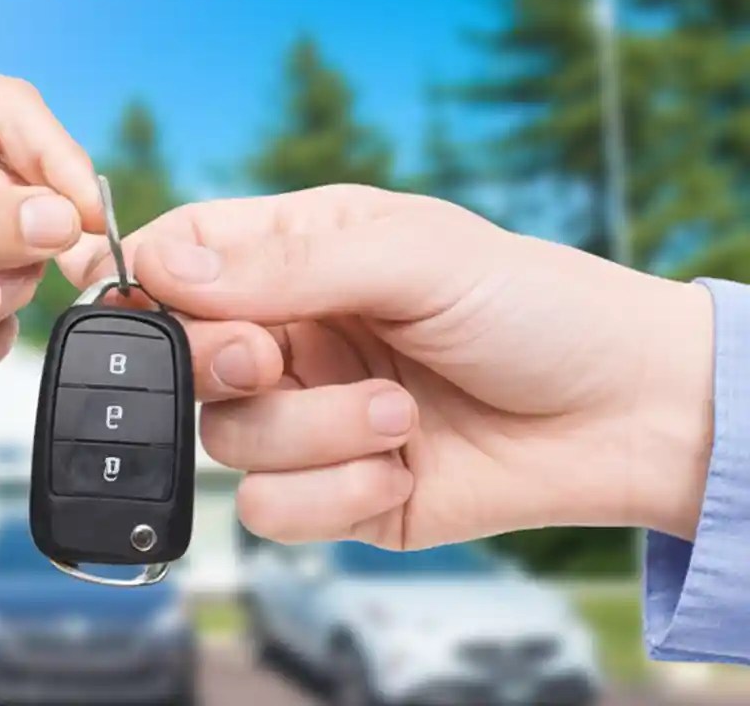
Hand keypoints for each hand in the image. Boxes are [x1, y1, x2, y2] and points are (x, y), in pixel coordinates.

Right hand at [62, 185, 713, 547]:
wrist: (622, 416)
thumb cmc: (532, 308)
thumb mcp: (412, 256)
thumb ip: (284, 264)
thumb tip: (162, 265)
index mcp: (299, 256)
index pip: (180, 257)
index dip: (145, 282)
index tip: (142, 303)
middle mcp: (292, 336)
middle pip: (183, 361)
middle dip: (220, 365)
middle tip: (274, 357)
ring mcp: (310, 417)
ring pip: (226, 443)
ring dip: (310, 434)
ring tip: (398, 414)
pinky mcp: (335, 493)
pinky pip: (270, 511)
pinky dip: (330, 496)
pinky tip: (397, 471)